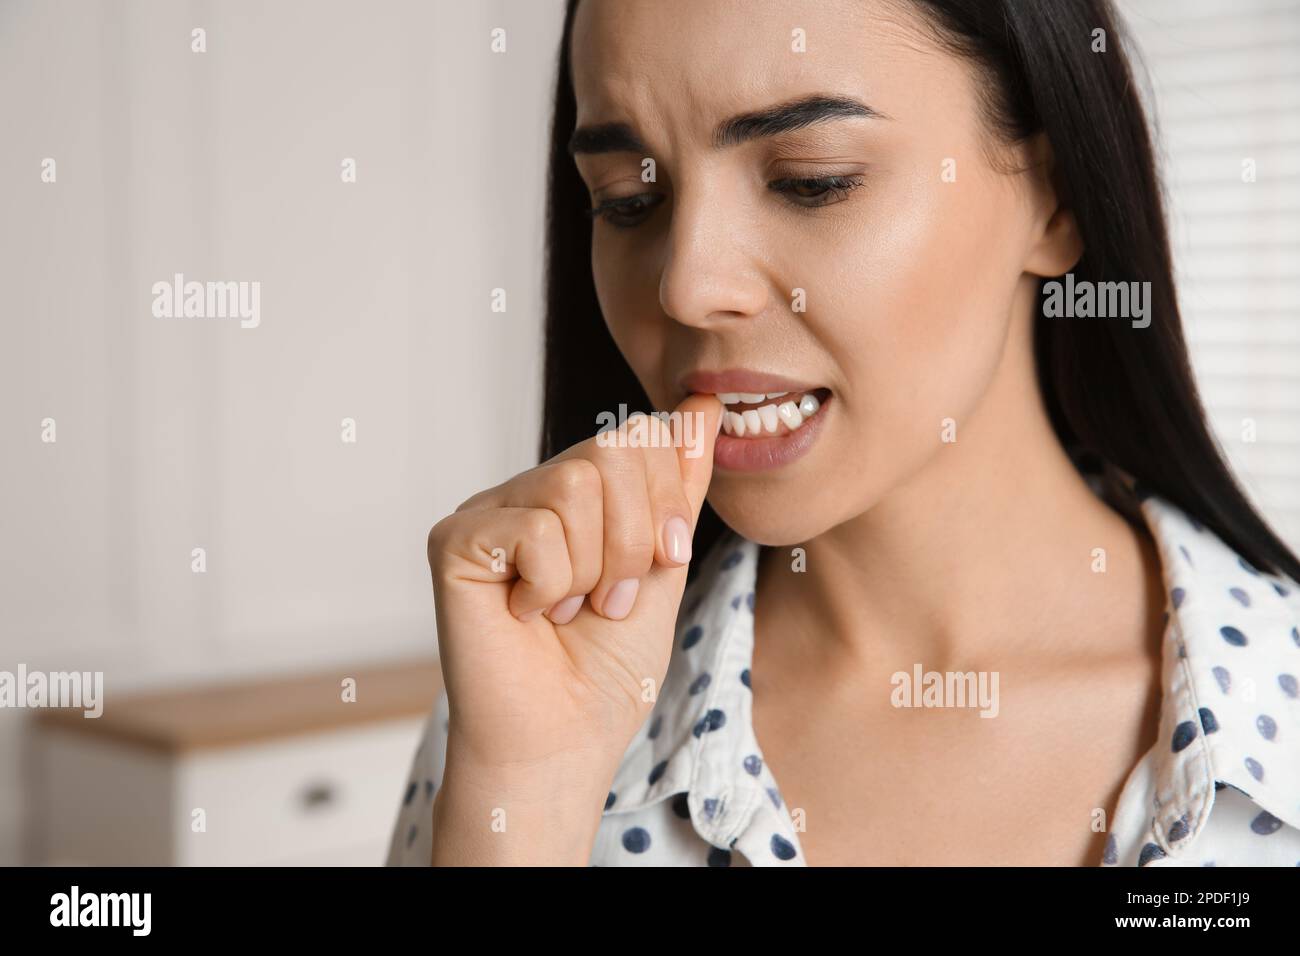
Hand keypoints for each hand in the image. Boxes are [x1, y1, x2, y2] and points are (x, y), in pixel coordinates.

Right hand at [426, 392, 723, 779]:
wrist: (564, 741)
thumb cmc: (607, 666)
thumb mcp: (663, 563)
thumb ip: (679, 483)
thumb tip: (704, 403)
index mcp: (579, 492)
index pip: (640, 434)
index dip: (668, 502)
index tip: (663, 560)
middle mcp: (529, 490)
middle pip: (611, 449)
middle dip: (635, 538)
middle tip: (611, 598)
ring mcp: (489, 511)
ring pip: (574, 485)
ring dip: (593, 568)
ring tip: (571, 610)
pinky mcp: (455, 541)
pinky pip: (534, 528)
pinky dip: (552, 585)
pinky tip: (529, 616)